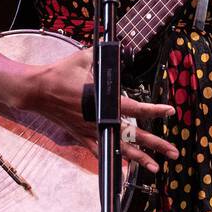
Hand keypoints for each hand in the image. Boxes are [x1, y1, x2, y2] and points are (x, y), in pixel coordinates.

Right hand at [25, 46, 178, 172]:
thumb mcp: (85, 57)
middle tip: (174, 151)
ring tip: (156, 167)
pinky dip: (114, 160)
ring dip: (139, 158)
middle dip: (155, 144)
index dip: (154, 111)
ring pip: (119, 150)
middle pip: (133, 136)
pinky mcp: (82, 137)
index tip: (170, 111)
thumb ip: (106, 54)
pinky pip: (100, 152)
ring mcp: (91, 131)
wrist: (37, 90)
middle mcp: (100, 120)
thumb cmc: (61, 73)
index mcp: (104, 101)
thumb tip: (120, 44)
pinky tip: (126, 167)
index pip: (135, 109)